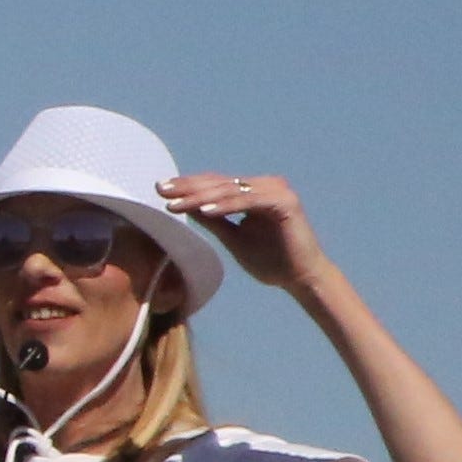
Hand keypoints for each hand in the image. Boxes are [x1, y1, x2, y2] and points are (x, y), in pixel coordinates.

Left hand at [156, 172, 328, 294]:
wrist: (301, 279)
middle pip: (220, 183)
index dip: (188, 186)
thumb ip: (214, 220)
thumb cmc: (271, 261)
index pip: (215, 184)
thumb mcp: (233, 239)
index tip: (160, 190)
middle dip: (188, 188)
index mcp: (254, 191)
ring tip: (175, 205)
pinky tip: (205, 211)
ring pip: (231, 191)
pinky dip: (227, 206)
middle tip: (161, 191)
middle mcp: (266, 185)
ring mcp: (277, 191)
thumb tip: (188, 206)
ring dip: (201, 197)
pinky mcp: (285, 202)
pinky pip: (249, 201)